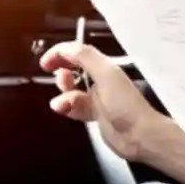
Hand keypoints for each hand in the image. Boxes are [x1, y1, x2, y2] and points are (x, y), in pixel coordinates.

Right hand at [39, 41, 160, 160]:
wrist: (139, 135)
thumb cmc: (124, 103)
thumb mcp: (105, 74)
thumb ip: (85, 57)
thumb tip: (63, 48)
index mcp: (104, 67)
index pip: (78, 53)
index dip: (60, 54)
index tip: (45, 63)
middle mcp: (100, 80)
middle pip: (74, 70)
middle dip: (62, 74)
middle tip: (62, 81)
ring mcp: (97, 99)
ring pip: (72, 91)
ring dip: (64, 95)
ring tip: (63, 104)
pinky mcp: (95, 116)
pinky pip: (75, 108)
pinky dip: (68, 108)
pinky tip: (66, 111)